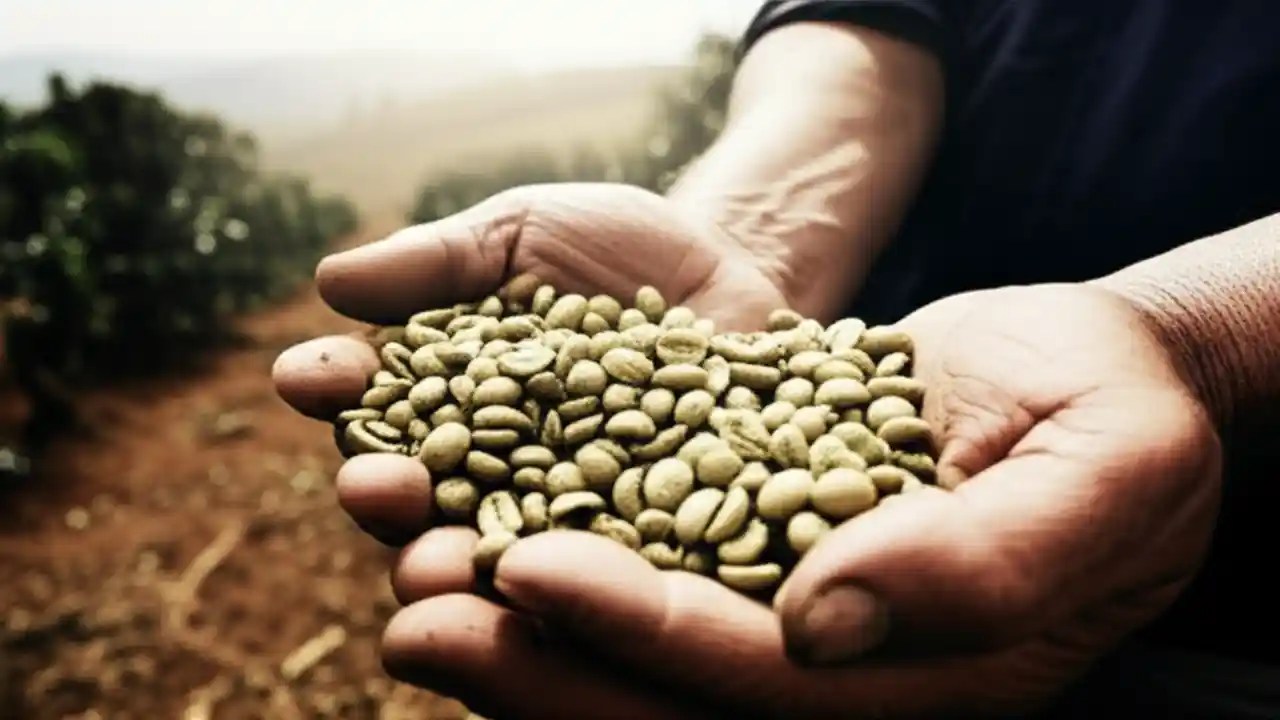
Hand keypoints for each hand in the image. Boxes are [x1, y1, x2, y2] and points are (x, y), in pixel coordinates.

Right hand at [274, 181, 789, 536]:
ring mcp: (567, 508)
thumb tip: (331, 280)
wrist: (730, 263)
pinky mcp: (645, 533)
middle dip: (390, 495)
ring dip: (466, 561)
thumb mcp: (523, 230)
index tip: (303, 376)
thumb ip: (440, 260)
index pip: (373, 400)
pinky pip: (611, 565)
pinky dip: (587, 578)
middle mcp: (492, 465)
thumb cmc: (609, 246)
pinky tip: (572, 582)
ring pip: (502, 550)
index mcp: (445, 394)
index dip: (334, 390)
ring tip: (444, 560)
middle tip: (373, 487)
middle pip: (425, 495)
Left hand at [278, 246, 1221, 715]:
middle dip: (535, 664)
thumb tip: (824, 626)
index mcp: (919, 681)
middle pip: (665, 691)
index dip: (639, 639)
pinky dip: (555, 531)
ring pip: (633, 633)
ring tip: (405, 566)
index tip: (528, 574)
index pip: (755, 686)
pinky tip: (468, 503)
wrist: (1092, 368)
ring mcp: (786, 604)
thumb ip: (983, 567)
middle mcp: (836, 664)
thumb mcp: (1099, 479)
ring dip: (516, 614)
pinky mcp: (752, 531)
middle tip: (412, 619)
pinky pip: (642, 548)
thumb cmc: (1116, 418)